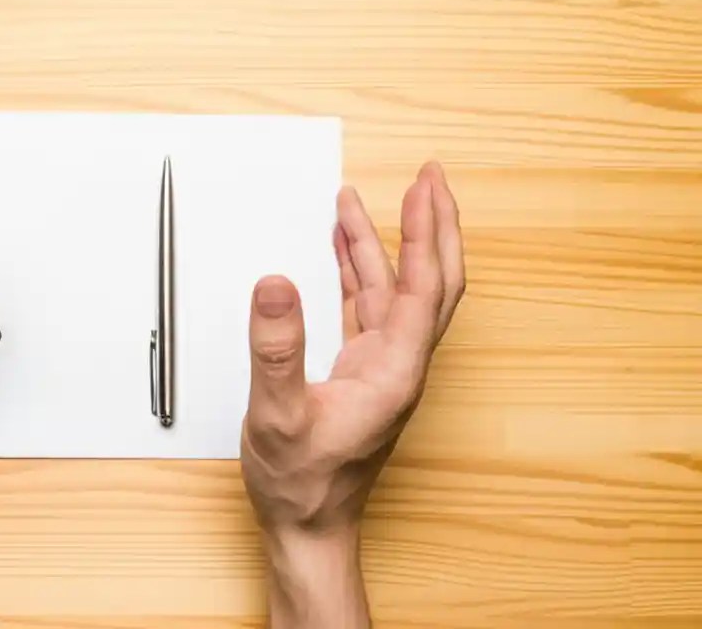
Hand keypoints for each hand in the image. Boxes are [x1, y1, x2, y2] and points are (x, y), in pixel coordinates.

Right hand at [241, 162, 463, 625]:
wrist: (308, 527)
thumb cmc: (302, 484)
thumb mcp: (278, 416)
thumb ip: (275, 350)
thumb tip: (275, 284)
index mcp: (394, 371)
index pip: (423, 286)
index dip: (426, 233)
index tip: (423, 187)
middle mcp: (397, 364)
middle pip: (430, 282)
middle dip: (430, 226)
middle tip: (427, 179)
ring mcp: (381, 368)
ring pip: (394, 291)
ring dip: (382, 244)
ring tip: (355, 202)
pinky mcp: (360, 373)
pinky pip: (367, 308)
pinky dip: (356, 273)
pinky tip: (338, 252)